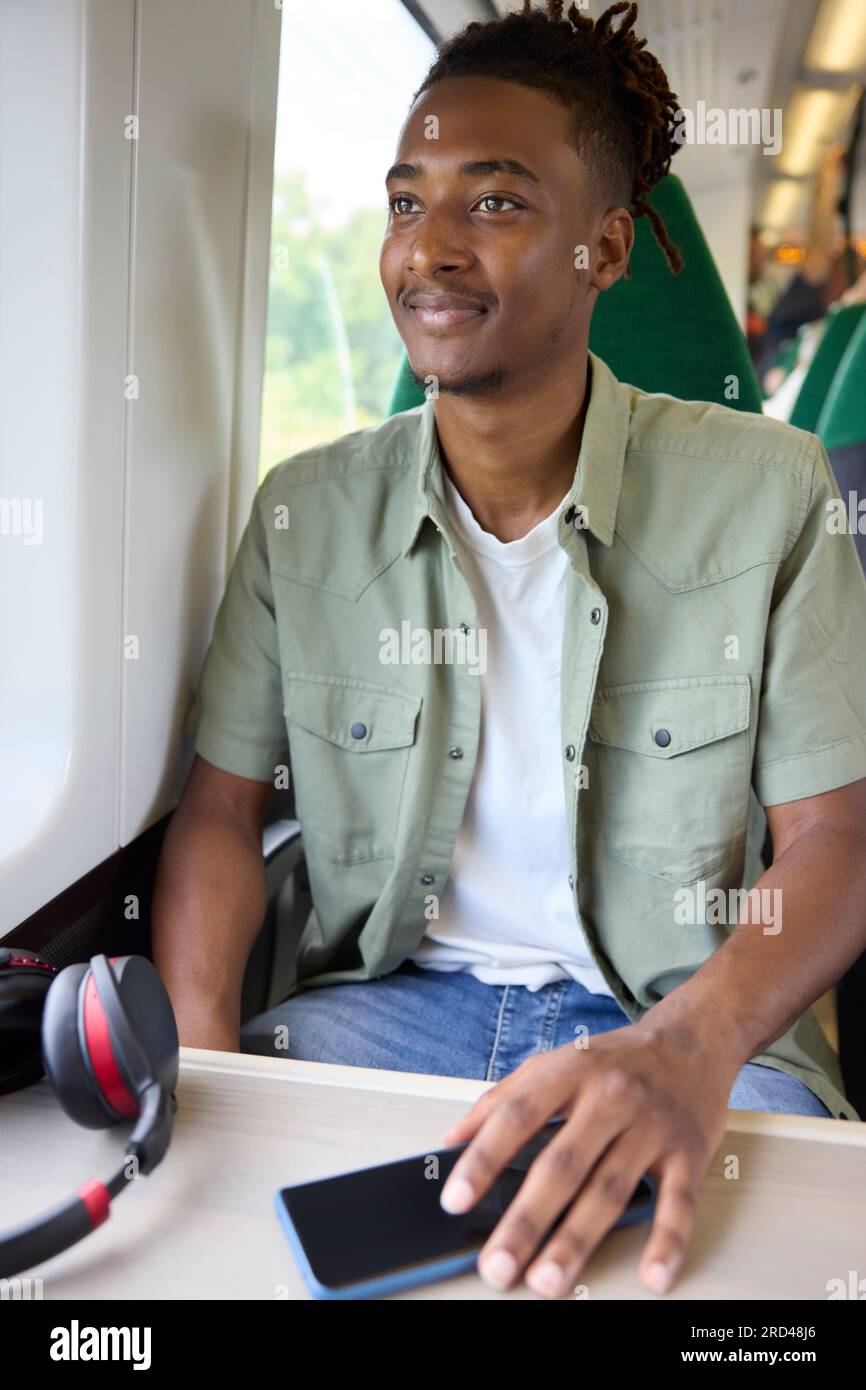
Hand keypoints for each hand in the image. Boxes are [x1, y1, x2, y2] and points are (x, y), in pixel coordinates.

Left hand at [438, 1019, 739, 1297]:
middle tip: (497, 1265)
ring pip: (609, 1190)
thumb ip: (501, 1098)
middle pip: (562, 1165)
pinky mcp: (689, 1153)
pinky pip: (678, 1202)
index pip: (517, 1117)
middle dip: (526, 1220)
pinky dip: (668, 1242)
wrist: (692, 1041)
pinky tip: (652, 1275)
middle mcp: (610, 1097)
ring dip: (577, 1240)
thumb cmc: (615, 1060)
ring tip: (547, 1280)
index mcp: (569, 1071)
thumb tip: (452, 1140)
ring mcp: (651, 1126)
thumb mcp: (554, 1062)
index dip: (483, 1159)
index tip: (455, 1199)